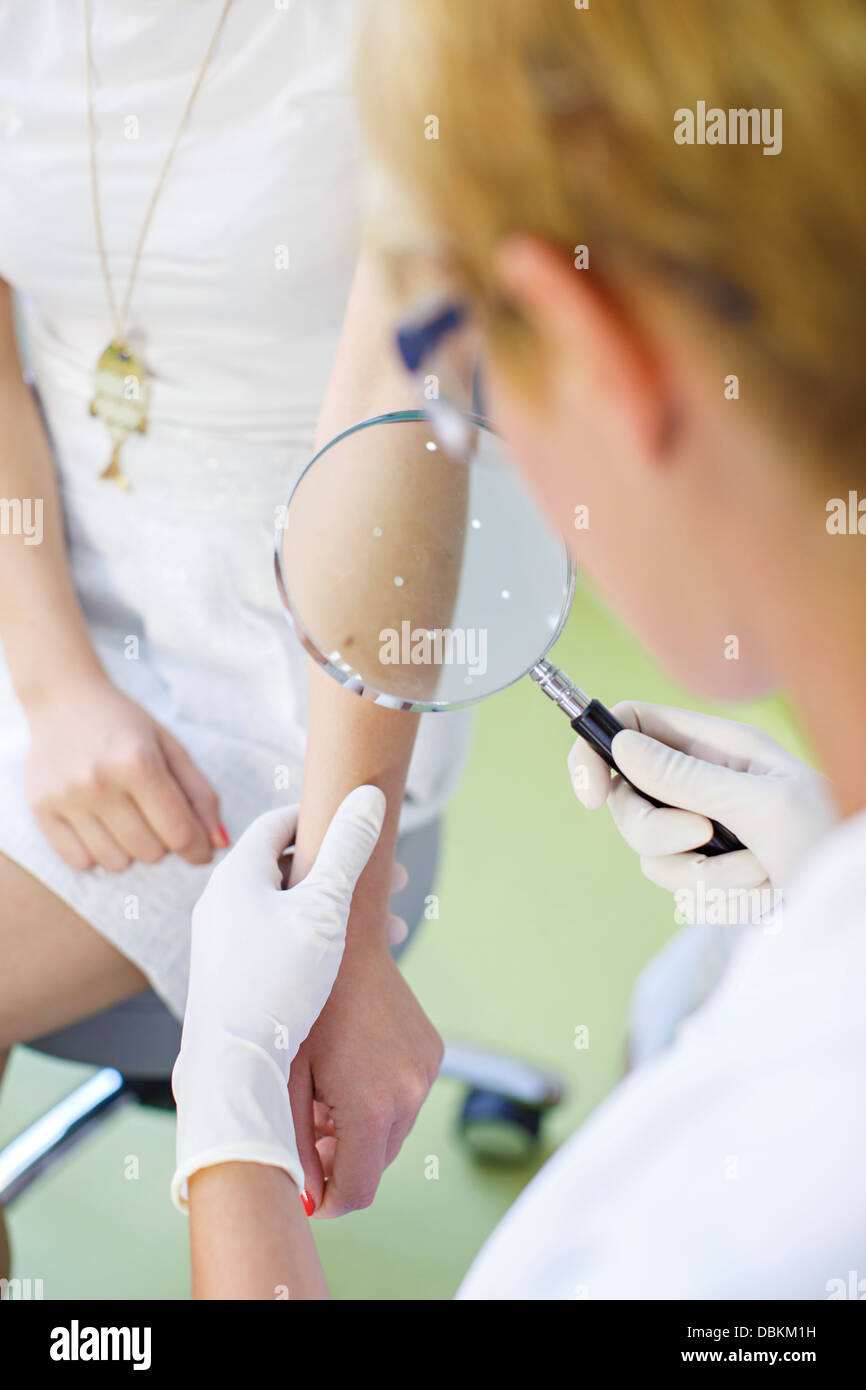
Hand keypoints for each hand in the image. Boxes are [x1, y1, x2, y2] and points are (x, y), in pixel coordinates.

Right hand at [24, 674, 223, 870]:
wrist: (63, 700)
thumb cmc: (124, 725)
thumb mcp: (170, 747)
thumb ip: (200, 794)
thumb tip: (219, 842)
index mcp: (138, 763)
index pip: (178, 833)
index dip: (197, 849)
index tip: (201, 852)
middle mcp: (99, 782)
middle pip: (150, 852)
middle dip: (162, 843)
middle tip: (155, 818)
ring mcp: (67, 798)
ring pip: (116, 863)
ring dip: (130, 850)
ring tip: (126, 820)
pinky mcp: (41, 809)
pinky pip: (79, 861)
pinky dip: (97, 853)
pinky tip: (100, 826)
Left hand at [172, 785, 385, 1209]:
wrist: (232, 1065)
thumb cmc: (276, 980)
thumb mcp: (324, 907)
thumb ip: (349, 849)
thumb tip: (368, 795)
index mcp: (236, 873)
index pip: (278, 822)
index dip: (322, 819)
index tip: (359, 827)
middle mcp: (221, 901)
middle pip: (287, 866)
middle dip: (343, 873)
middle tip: (388, 885)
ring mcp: (222, 940)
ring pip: (287, 908)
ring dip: (336, 912)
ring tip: (386, 932)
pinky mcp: (229, 975)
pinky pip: (277, 940)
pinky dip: (314, 940)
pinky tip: (348, 963)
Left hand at [290, 932, 442, 1216]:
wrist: (343, 944)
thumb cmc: (303, 1007)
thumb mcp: (288, 1080)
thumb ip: (296, 1145)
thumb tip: (308, 1198)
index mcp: (371, 1107)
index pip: (358, 1190)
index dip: (329, 1202)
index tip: (306, 1193)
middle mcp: (410, 1095)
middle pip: (377, 1164)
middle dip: (341, 1160)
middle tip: (308, 1134)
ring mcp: (426, 1072)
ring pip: (393, 1132)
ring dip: (361, 1131)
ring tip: (326, 1096)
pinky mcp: (433, 1053)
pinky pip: (407, 1099)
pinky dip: (380, 1101)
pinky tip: (351, 1070)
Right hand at [567, 702, 836, 909]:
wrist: (849, 904)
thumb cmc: (826, 836)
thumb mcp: (760, 801)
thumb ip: (686, 775)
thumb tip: (621, 746)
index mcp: (715, 745)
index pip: (632, 725)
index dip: (598, 750)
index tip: (590, 792)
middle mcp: (701, 782)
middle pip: (628, 799)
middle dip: (658, 830)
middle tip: (702, 836)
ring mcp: (700, 828)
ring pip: (650, 852)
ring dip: (705, 873)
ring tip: (758, 871)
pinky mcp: (707, 872)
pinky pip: (678, 887)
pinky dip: (721, 896)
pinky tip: (762, 890)